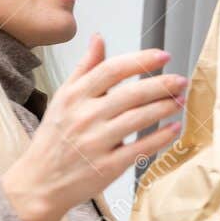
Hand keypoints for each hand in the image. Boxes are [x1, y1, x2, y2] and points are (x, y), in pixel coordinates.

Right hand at [1, 34, 187, 220]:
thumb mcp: (63, 98)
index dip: (140, 60)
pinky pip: (140, 148)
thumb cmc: (54, 138)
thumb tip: (99, 38)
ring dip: (164, 108)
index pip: (111, 70)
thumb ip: (84, 68)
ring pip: (137, 119)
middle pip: (130, 94)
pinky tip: (174, 127)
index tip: (163, 55)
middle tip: (181, 80)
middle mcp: (84, 117)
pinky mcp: (106, 167)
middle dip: (161, 84)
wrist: (38, 182)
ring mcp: (95, 142)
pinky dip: (160, 137)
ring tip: (181, 100)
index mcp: (73, 96)